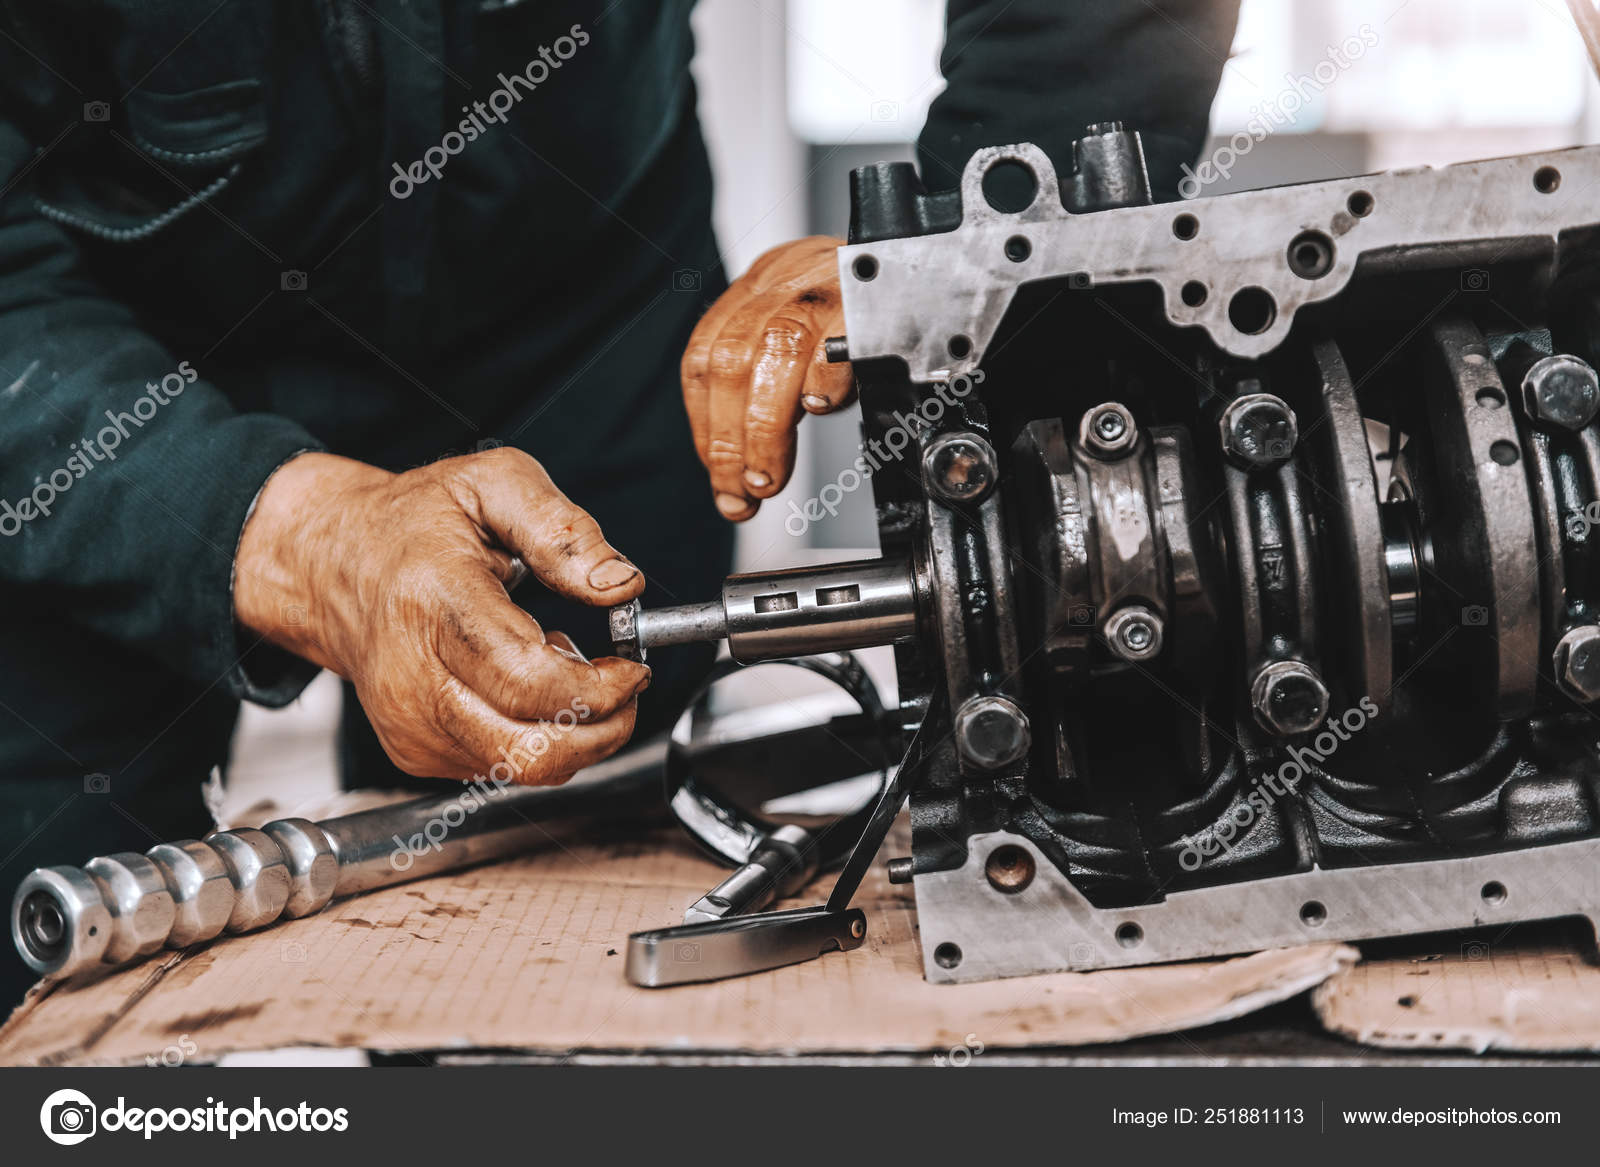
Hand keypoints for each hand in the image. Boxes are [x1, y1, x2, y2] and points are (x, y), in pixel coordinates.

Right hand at [233, 448, 649, 784]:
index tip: (632, 669)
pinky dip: (537, 736)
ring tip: (565, 669)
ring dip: (572, 733)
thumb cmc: (414, 521)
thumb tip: (618, 585)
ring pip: (520, 767)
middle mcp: (412, 674)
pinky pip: (500, 766)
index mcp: (434, 600)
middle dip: (602, 728)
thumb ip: (562, 530)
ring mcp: (408, 721)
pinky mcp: (412, 749)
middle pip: (528, 747)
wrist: (333, 563)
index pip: (527, 679)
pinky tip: (526, 686)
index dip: (598, 688)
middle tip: (623, 686)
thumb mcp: (494, 483)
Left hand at [681, 235, 853, 520]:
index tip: (719, 471)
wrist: (924, 259)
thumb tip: (747, 462)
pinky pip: (840, 341)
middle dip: (731, 440)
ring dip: (767, 430)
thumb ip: (771, 377)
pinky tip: (819, 411)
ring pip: (777, 354)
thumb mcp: (804, 331)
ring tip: (771, 476)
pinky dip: (822, 384)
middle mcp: (785, 281)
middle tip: (744, 491)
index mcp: (758, 288)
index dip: (704, 422)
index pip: (704, 358)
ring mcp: (827, 284)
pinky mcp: (872, 296)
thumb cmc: (859, 306)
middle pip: (733, 361)